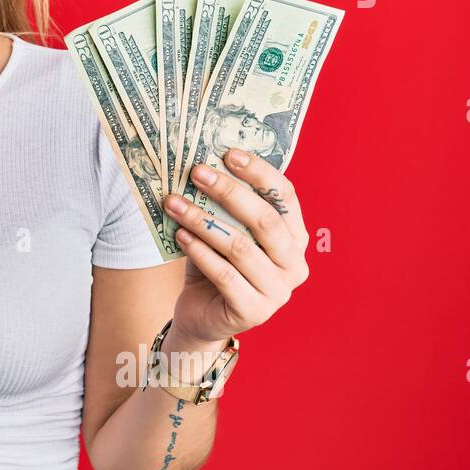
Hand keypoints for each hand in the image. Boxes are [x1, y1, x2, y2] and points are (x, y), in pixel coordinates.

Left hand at [163, 147, 310, 346]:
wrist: (202, 316)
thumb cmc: (215, 266)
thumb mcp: (223, 233)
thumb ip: (224, 208)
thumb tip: (202, 165)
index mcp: (295, 239)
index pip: (285, 198)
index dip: (259, 173)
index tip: (228, 153)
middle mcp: (294, 265)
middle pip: (265, 220)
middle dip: (228, 192)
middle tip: (196, 172)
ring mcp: (278, 291)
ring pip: (240, 247)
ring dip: (202, 221)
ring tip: (174, 203)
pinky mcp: (254, 311)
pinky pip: (224, 274)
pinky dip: (199, 252)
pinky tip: (179, 235)